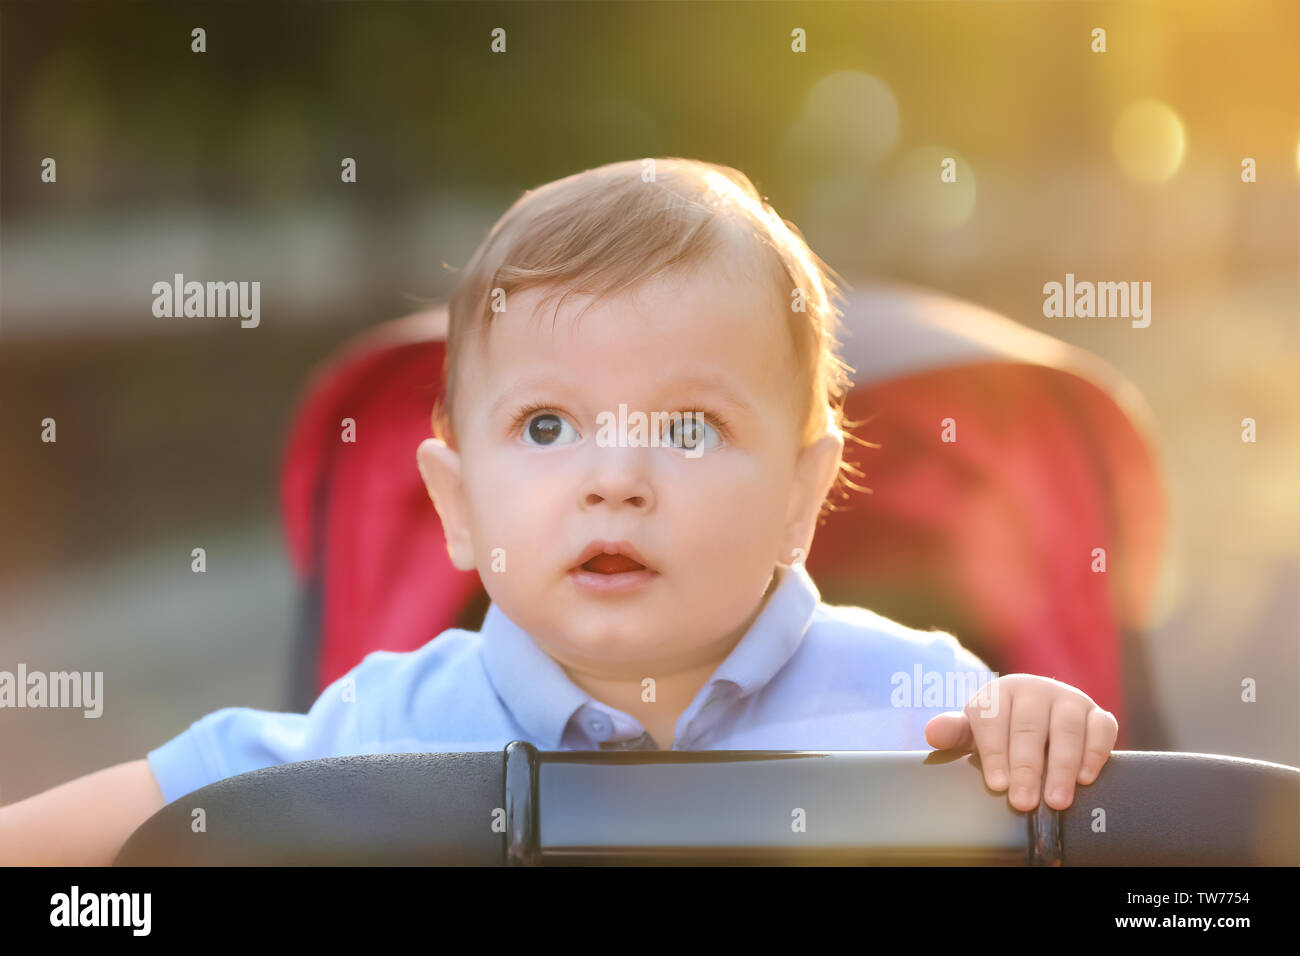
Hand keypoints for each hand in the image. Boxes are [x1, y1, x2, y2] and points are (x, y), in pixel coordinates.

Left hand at [923, 674, 1117, 811]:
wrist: (1038, 719)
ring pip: (1067, 729)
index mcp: (999, 691)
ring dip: (1062, 767)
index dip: (994, 753)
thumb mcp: (974, 731)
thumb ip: (954, 732)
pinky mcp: (1097, 714)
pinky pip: (1102, 729)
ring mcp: (1069, 699)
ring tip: (1056, 800)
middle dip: (1026, 768)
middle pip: (1029, 727)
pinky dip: (1095, 753)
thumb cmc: (1000, 730)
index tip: (997, 785)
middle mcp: (1035, 689)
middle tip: (1023, 803)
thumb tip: (933, 733)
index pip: (993, 719)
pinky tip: (1085, 779)